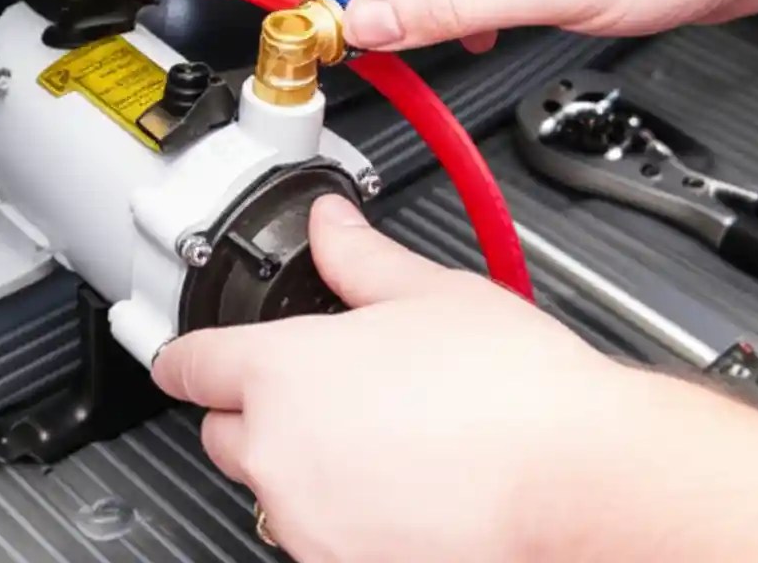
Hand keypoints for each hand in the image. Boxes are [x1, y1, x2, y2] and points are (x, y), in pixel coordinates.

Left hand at [153, 197, 757, 561]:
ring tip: (373, 443)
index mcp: (286, 370)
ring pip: (270, 491)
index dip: (185, 356)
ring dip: (298, 467)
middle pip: (224, 433)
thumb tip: (332, 226)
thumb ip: (360, 258)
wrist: (575, 477)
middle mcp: (280, 449)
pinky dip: (337, 515)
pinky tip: (396, 487)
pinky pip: (314, 536)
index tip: (183, 359)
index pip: (192, 362)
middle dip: (256, 413)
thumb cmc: (513, 392)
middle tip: (319, 396)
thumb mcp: (430, 294)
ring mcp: (307, 518)